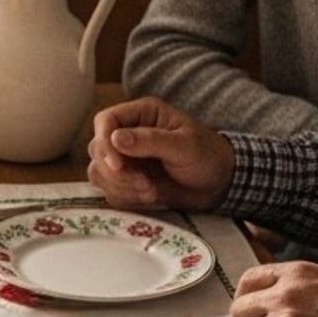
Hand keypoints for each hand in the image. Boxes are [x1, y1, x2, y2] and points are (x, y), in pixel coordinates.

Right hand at [85, 97, 232, 211]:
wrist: (220, 185)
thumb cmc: (208, 156)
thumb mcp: (185, 145)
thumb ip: (150, 140)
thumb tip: (115, 138)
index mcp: (142, 115)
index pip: (105, 121)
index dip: (105, 142)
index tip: (118, 165)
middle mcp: (128, 135)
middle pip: (97, 150)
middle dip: (117, 173)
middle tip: (145, 185)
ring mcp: (126, 160)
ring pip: (100, 174)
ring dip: (123, 189)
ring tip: (153, 193)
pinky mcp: (127, 182)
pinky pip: (112, 193)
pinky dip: (129, 201)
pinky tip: (154, 199)